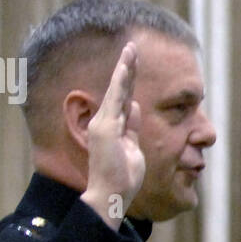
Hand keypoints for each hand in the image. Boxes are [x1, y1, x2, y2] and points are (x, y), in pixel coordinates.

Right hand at [81, 43, 145, 229]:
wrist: (111, 194)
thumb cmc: (123, 177)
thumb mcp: (133, 147)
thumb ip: (133, 127)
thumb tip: (136, 106)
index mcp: (114, 127)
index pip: (124, 98)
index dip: (129, 81)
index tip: (133, 63)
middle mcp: (106, 122)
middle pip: (120, 90)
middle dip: (126, 68)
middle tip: (132, 47)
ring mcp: (104, 123)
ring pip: (117, 90)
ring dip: (125, 68)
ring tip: (131, 49)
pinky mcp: (106, 127)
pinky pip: (115, 99)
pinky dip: (120, 82)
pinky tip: (126, 66)